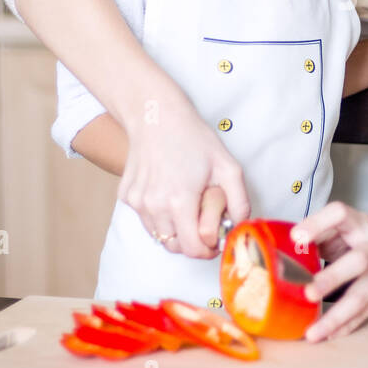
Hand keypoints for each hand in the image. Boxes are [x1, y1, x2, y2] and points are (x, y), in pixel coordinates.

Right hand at [119, 95, 250, 257]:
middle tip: (203, 224)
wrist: (156, 116)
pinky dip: (158, 216)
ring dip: (174, 231)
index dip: (207, 250)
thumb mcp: (228, 166)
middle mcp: (154, 206)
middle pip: (175, 246)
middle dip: (192, 242)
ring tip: (186, 206)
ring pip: (158, 235)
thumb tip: (241, 226)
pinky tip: (168, 194)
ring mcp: (137, 202)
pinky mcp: (127, 196)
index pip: (192, 249)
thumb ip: (240, 201)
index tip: (215, 241)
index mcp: (179, 201)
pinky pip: (146, 219)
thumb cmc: (193, 138)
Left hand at [289, 202, 367, 340]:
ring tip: (313, 332)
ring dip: (336, 316)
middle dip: (332, 279)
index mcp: (358, 222)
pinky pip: (365, 312)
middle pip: (358, 261)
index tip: (296, 237)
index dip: (317, 223)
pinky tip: (328, 334)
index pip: (339, 214)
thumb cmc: (360, 237)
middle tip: (308, 293)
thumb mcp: (341, 227)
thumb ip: (316, 235)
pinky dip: (345, 326)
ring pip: (362, 295)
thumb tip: (282, 253)